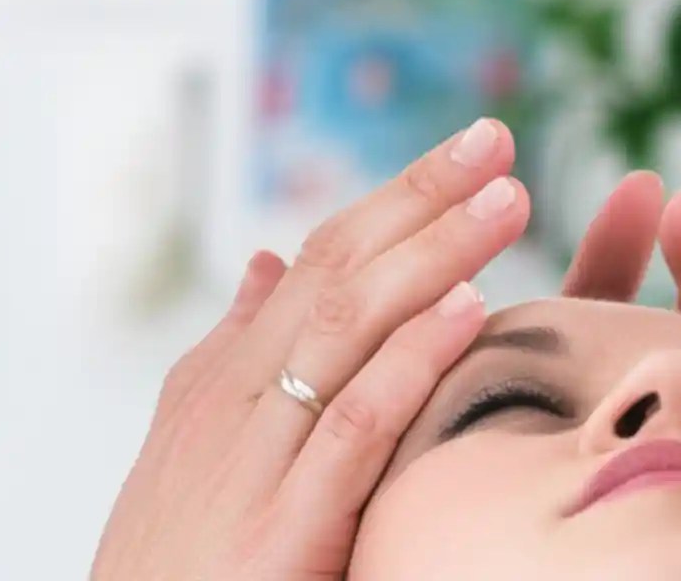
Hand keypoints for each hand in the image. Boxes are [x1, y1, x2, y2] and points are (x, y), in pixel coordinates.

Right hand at [92, 120, 527, 579]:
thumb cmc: (176, 554)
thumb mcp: (195, 441)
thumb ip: (237, 349)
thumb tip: (264, 262)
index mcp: (226, 373)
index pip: (319, 260)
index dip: (397, 200)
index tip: (469, 152)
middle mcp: (237, 397)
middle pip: (336, 271)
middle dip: (420, 200)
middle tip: (497, 142)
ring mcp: (255, 460)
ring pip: (346, 329)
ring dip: (431, 256)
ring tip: (504, 201)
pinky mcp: (280, 533)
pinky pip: (353, 429)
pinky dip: (409, 364)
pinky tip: (466, 313)